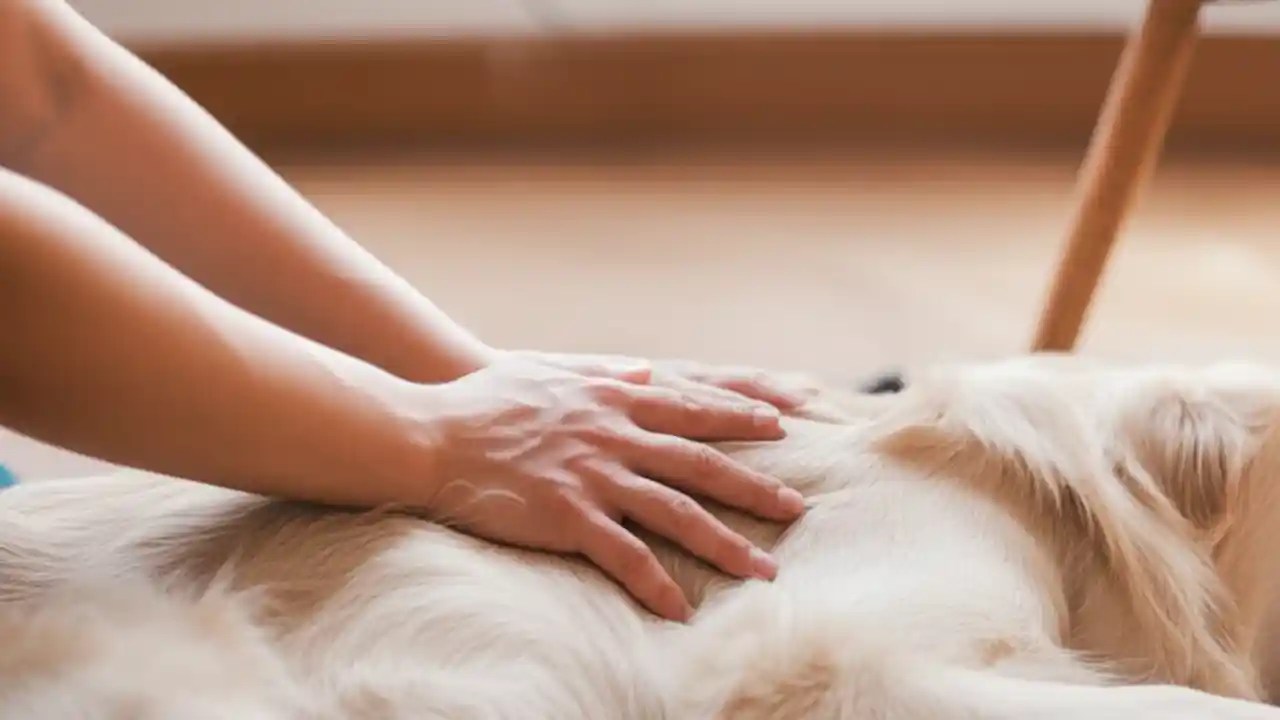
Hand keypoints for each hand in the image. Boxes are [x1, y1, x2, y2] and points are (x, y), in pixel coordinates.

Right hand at [410, 355, 804, 620]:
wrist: (432, 430)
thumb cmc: (486, 399)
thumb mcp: (551, 373)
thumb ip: (603, 374)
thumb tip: (642, 371)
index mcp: (613, 398)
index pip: (692, 407)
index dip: (741, 415)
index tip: (782, 422)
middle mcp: (613, 434)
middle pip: (700, 463)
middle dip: (754, 486)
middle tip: (795, 509)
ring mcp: (592, 475)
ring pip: (675, 512)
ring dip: (724, 543)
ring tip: (762, 570)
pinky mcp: (566, 515)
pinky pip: (623, 555)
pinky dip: (656, 583)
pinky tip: (681, 609)